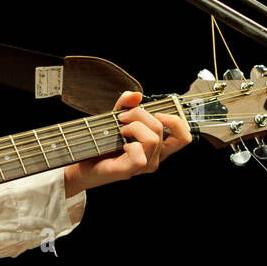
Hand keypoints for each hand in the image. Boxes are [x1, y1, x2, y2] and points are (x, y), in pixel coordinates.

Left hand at [63, 90, 191, 196]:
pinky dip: (129, 145)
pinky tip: (120, 145)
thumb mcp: (115, 118)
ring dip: (133, 127)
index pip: (184, 137)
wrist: (82, 163)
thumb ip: (126, 104)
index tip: (156, 113)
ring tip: (120, 130)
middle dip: (141, 114)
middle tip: (123, 117)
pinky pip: (140, 155)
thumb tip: (136, 94)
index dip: (176, 121)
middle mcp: (155, 157)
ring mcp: (144, 165)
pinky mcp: (130, 171)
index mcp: (157, 146)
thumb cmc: (101, 144)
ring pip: (152, 138)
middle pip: (163, 129)